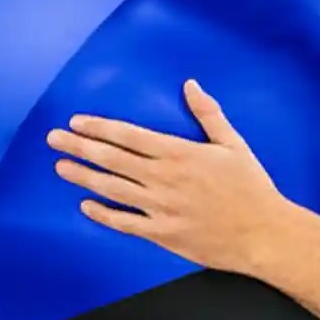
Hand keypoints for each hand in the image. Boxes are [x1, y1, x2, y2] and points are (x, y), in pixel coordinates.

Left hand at [46, 80, 302, 275]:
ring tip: (61, 166)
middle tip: (54, 138)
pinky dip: (103, 215)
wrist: (265, 234)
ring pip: (112, 189)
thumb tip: (190, 84)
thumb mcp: (233, 144)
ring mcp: (161, 208)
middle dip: (79, 146)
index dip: (98, 127)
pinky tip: (85, 206)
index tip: (76, 122)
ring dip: (83, 176)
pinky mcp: (163, 234)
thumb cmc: (251, 187)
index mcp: (179, 154)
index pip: (128, 135)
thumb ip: (208, 113)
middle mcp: (164, 179)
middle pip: (111, 159)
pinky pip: (125, 223)